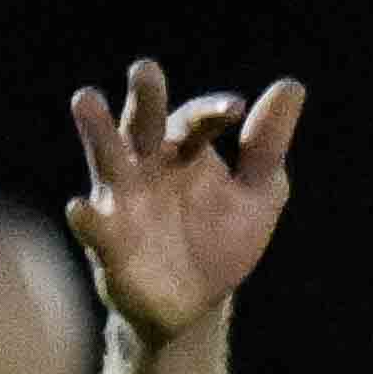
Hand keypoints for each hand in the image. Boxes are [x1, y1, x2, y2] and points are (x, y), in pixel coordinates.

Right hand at [63, 60, 303, 343]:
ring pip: (106, 158)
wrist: (196, 304)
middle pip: (142, 123)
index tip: (236, 109)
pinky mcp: (106, 244)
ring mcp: (121, 201)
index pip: (194, 121)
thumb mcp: (257, 195)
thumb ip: (266, 146)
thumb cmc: (221, 239)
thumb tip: (291, 85)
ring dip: (97, 131)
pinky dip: (86, 218)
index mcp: (181, 149)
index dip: (212, 114)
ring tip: (86, 98)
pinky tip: (81, 208)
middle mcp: (145, 164)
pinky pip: (93, 228)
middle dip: (144, 98)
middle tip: (146, 70)